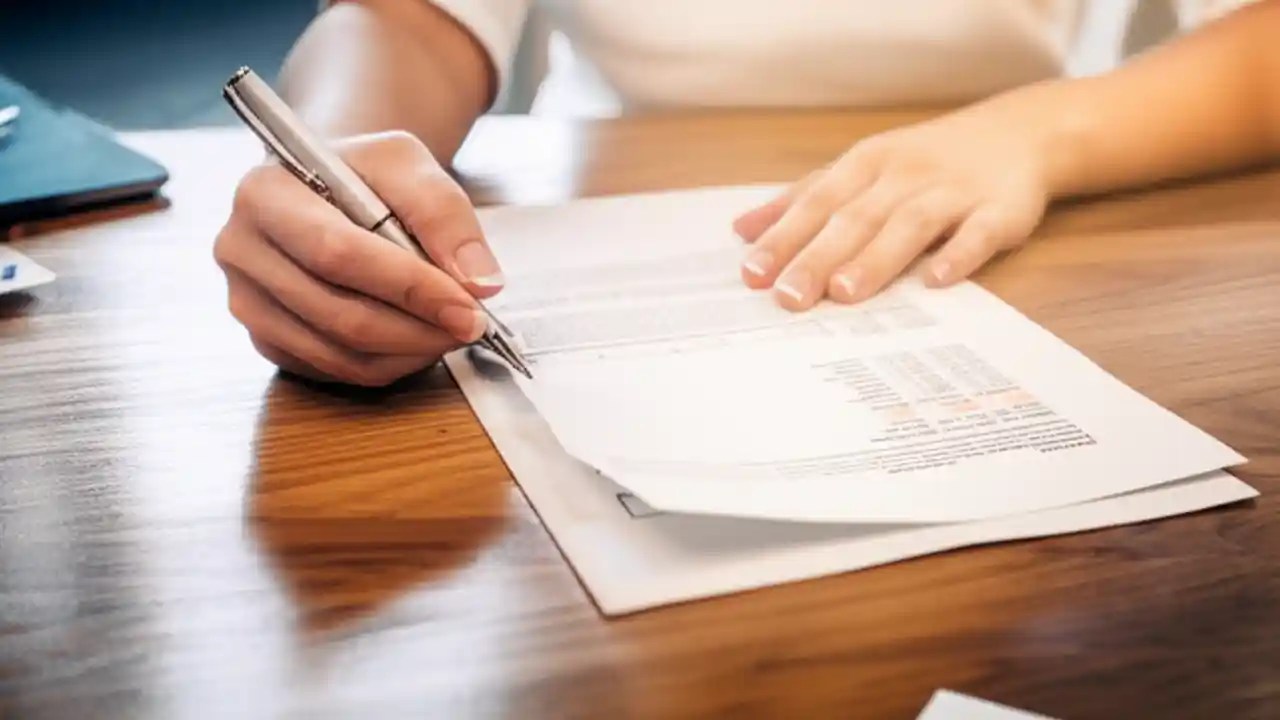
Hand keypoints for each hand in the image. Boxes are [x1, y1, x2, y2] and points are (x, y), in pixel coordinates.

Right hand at [214, 131, 502, 386]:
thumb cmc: (363, 174)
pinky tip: (418, 340)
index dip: (409, 287)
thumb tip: (479, 283)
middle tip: (471, 326)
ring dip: (408, 352)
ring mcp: (247, 302)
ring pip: (339, 352)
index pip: (338, 254)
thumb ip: (445, 214)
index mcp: (264, 193)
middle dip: (417, 328)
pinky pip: (334, 370)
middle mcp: (241, 250)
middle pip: (337, 313)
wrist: (325, 188)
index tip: (469, 306)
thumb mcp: (407, 164)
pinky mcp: (265, 339)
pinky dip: (388, 365)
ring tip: (451, 331)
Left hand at [733, 107, 1052, 309]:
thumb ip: (803, 199)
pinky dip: (959, 255)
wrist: (1019, 133)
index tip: (753, 274)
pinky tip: (937, 281)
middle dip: (818, 257)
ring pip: (909, 225)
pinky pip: (979, 233)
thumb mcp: (860, 169)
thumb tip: (742, 230)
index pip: (816, 204)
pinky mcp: (1000, 210)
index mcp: (866, 165)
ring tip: (844, 292)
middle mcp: (905, 175)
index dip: (783, 238)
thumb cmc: (925, 159)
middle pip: (855, 218)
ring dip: (877, 259)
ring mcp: (953, 192)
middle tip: (788, 297)